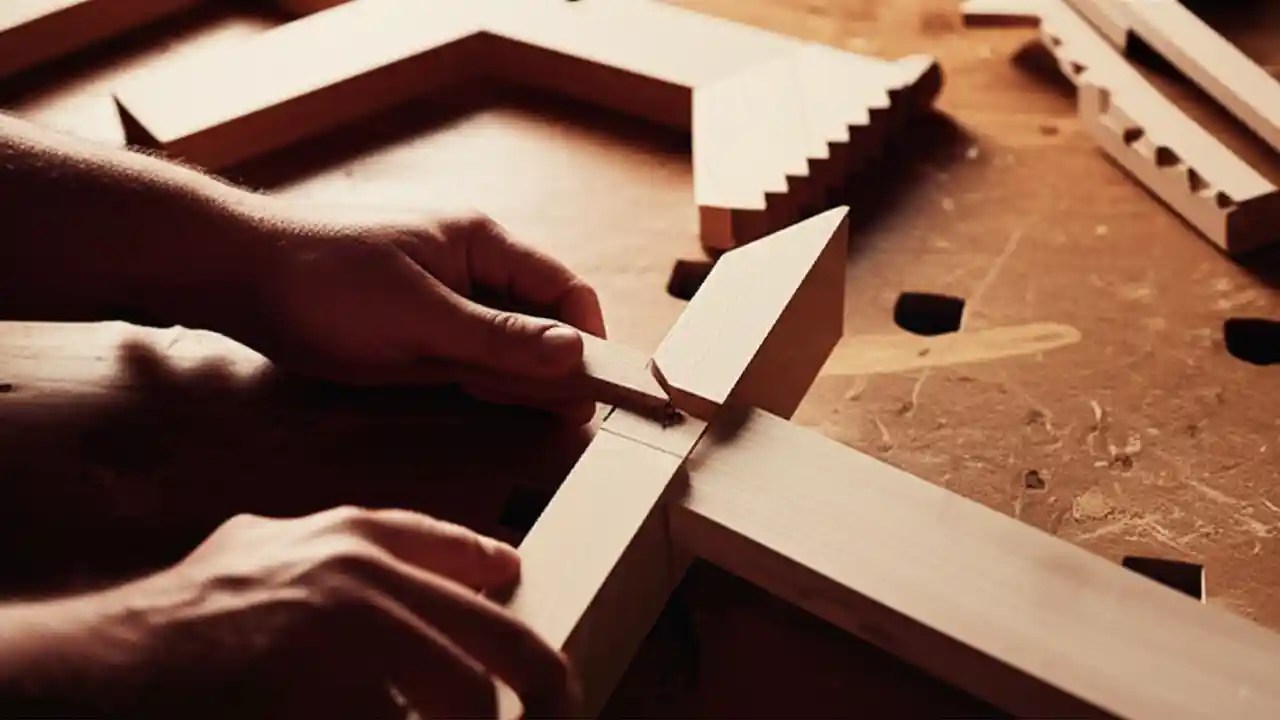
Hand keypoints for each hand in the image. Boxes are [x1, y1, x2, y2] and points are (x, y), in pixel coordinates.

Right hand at [0, 507, 575, 717]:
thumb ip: (355, 548)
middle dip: (546, 692)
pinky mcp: (332, 698)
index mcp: (355, 537)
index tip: (538, 623)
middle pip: (503, 643)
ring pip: (468, 701)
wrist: (113, 662)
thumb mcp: (270, 549)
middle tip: (560, 716)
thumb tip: (469, 563)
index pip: (469, 555)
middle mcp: (366, 576)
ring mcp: (352, 636)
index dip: (514, 595)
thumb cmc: (190, 613)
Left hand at [211, 203, 605, 421]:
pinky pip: (467, 349)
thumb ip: (501, 338)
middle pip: (540, 318)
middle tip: (552, 412)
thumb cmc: (325, 284)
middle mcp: (471, 263)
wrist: (235, 274)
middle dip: (547, 365)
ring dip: (509, 374)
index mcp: (483, 243)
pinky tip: (466, 390)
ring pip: (504, 340)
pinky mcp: (414, 318)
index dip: (591, 338)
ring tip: (493, 394)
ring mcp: (442, 291)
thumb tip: (575, 354)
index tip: (599, 390)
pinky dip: (477, 375)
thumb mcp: (422, 319)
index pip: (566, 290)